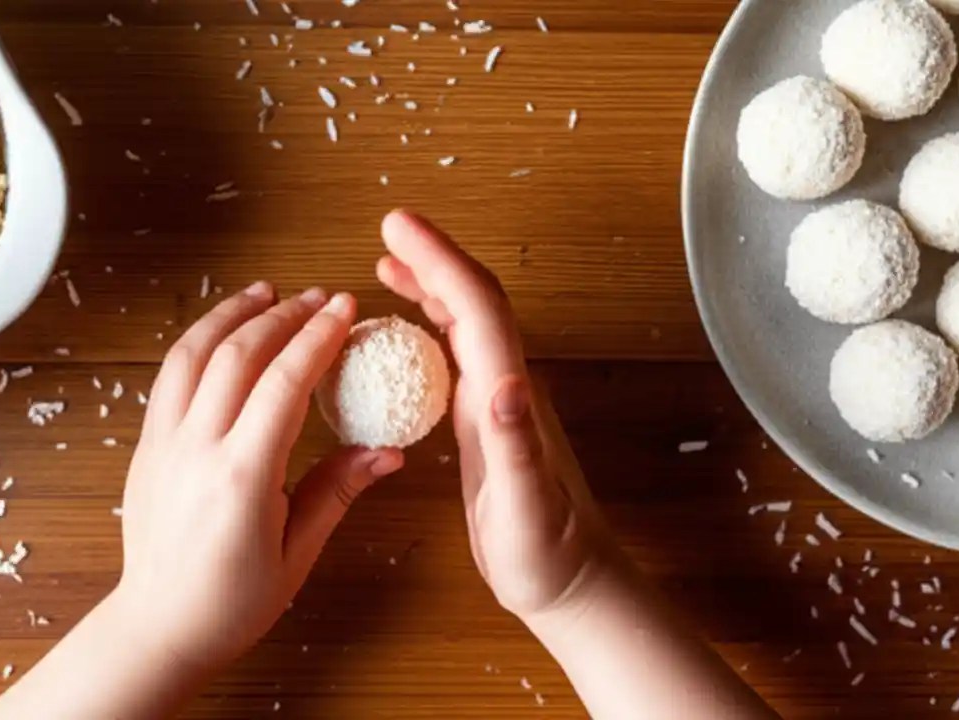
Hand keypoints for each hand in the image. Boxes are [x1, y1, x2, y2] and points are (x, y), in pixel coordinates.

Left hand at [116, 282, 404, 670]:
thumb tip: (388, 451)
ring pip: (193, 353)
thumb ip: (337, 491)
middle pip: (239, 355)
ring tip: (267, 293)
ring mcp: (163, 444)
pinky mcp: (146, 445)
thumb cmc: (231, 602)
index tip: (345, 310)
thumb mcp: (297, 552)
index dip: (318, 337)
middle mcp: (196, 450)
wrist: (159, 627)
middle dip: (284, 316)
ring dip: (232, 314)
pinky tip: (223, 332)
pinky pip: (170, 376)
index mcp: (241, 478)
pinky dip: (198, 342)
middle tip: (319, 298)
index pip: (284, 383)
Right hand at [376, 211, 607, 619]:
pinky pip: (453, 356)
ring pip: (464, 324)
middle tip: (389, 227)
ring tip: (388, 263)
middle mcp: (506, 386)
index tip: (398, 226)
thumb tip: (503, 383)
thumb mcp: (527, 505)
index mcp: (509, 394)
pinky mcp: (484, 423)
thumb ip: (517, 445)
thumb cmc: (548, 552)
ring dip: (431, 285)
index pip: (475, 308)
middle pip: (471, 301)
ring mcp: (497, 402)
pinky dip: (428, 328)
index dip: (438, 260)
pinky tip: (405, 332)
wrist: (570, 582)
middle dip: (433, 257)